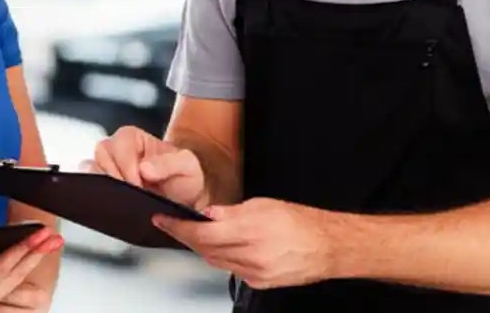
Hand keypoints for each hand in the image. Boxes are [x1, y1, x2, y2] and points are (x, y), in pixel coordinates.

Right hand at [0, 227, 62, 312]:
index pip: (2, 267)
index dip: (21, 249)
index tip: (36, 236)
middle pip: (17, 274)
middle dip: (37, 253)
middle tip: (53, 238)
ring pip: (16, 283)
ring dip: (33, 264)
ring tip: (47, 250)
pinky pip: (10, 293)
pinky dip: (23, 279)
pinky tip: (29, 272)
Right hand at [83, 125, 207, 209]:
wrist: (181, 200)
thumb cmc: (183, 178)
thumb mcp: (187, 167)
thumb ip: (170, 163)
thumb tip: (144, 168)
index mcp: (134, 137)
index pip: (121, 144)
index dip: (127, 165)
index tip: (138, 185)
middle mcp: (116, 148)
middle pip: (101, 154)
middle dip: (115, 177)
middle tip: (131, 195)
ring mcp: (106, 166)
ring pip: (90, 168)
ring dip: (104, 186)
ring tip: (123, 200)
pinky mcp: (101, 185)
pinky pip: (87, 185)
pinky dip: (96, 194)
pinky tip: (113, 205)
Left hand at [153, 198, 335, 289]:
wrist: (326, 246)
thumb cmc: (300, 221)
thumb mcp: (263, 205)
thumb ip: (232, 212)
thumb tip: (208, 214)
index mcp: (251, 231)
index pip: (203, 233)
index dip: (178, 228)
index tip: (163, 220)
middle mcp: (251, 256)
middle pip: (204, 250)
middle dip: (186, 237)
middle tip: (174, 225)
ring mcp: (254, 273)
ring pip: (214, 261)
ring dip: (202, 248)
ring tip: (196, 233)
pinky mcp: (258, 283)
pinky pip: (230, 270)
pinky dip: (221, 258)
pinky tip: (221, 247)